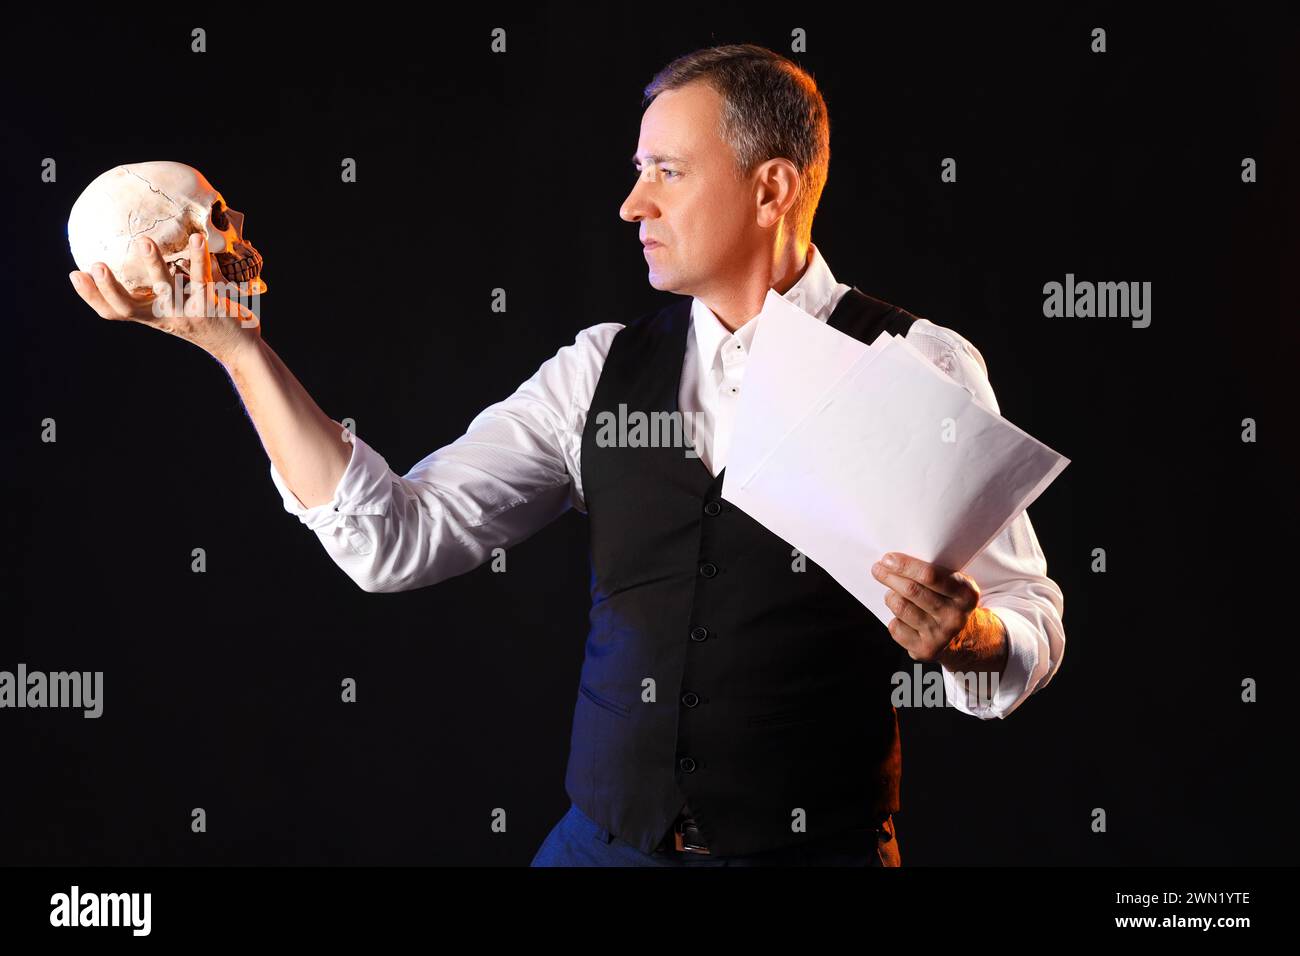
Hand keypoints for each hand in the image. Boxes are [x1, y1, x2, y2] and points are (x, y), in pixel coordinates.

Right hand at [69, 231, 259, 364]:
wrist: (238, 346)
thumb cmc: (202, 319)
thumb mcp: (174, 308)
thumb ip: (158, 289)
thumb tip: (141, 253)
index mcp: (151, 316)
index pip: (113, 312)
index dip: (91, 297)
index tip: (75, 275)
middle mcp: (164, 316)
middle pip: (128, 308)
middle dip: (109, 289)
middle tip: (96, 266)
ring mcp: (185, 312)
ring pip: (165, 289)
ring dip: (154, 266)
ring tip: (144, 242)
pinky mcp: (208, 306)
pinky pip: (201, 278)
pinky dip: (198, 258)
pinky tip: (197, 239)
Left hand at [871, 551, 982, 662]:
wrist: (964, 637)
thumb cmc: (949, 600)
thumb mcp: (954, 583)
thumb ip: (933, 571)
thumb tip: (893, 561)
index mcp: (965, 593)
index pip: (930, 575)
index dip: (905, 566)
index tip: (887, 559)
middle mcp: (955, 615)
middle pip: (911, 591)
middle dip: (889, 577)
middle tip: (877, 569)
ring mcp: (941, 635)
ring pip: (900, 607)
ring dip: (891, 597)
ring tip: (893, 594)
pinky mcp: (925, 650)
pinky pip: (896, 628)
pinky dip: (894, 619)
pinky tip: (902, 617)